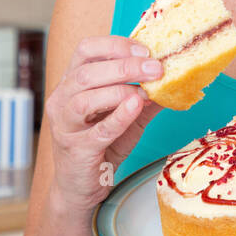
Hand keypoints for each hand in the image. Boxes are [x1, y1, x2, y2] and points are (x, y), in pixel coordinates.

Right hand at [42, 35, 162, 213]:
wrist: (81, 189)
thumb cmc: (101, 147)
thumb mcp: (127, 117)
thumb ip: (146, 98)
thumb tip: (174, 79)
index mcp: (71, 83)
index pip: (86, 50)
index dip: (115, 45)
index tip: (145, 50)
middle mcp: (61, 99)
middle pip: (87, 71)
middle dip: (125, 66)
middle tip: (155, 67)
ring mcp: (65, 125)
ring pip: (85, 97)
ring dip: (120, 90)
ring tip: (147, 91)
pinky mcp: (75, 149)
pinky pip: (97, 130)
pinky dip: (118, 116)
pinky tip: (136, 106)